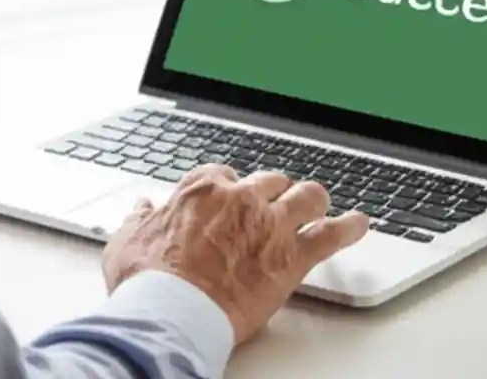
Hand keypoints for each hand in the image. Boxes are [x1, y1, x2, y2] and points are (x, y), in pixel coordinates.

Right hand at [102, 164, 369, 343]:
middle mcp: (241, 200)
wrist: (173, 312)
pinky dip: (350, 228)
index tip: (229, 199)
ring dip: (312, 200)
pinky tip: (360, 223)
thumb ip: (137, 222)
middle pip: (270, 181)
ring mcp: (270, 225)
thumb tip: (140, 210)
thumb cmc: (148, 281)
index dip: (230, 188)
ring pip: (307, 196)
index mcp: (202, 191)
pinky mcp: (291, 258)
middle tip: (274, 204)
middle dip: (273, 191)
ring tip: (318, 205)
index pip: (225, 174)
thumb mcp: (126, 243)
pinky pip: (331, 235)